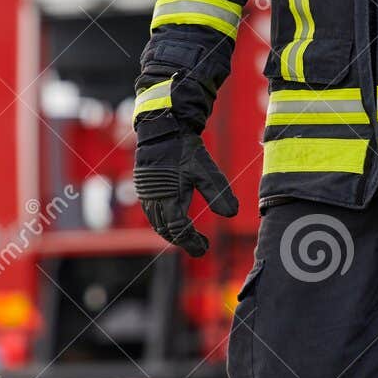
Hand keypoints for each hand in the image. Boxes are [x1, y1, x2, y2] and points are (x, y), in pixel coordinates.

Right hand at [133, 130, 238, 256]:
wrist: (162, 130)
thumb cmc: (184, 150)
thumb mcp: (206, 170)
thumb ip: (218, 193)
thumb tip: (232, 214)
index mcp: (169, 198)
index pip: (179, 230)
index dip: (192, 242)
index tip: (204, 248)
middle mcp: (154, 200)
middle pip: (166, 231)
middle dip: (183, 241)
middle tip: (201, 245)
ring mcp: (147, 195)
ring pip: (158, 224)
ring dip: (173, 233)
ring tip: (190, 236)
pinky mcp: (145, 189)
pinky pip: (153, 214)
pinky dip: (164, 223)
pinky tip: (176, 220)